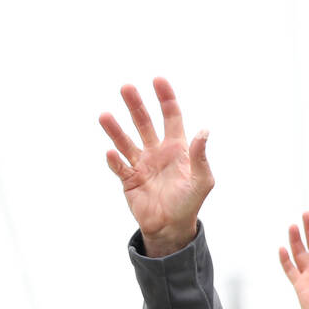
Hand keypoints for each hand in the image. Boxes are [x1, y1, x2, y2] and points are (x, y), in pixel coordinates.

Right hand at [100, 77, 213, 256]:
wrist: (171, 228)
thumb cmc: (189, 203)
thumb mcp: (202, 181)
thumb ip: (200, 157)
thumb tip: (203, 132)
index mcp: (176, 148)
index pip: (171, 117)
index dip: (165, 98)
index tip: (158, 80)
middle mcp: (157, 151)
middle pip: (144, 123)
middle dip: (136, 105)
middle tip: (126, 88)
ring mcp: (141, 164)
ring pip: (125, 141)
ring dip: (115, 129)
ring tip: (104, 116)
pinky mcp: (129, 179)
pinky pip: (119, 167)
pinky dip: (114, 160)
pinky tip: (111, 153)